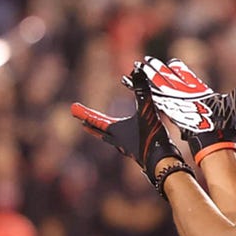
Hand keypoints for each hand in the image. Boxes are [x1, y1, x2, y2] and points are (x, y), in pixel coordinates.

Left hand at [70, 66, 187, 189]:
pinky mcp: (137, 152)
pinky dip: (118, 138)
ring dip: (102, 132)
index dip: (84, 113)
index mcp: (116, 131)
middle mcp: (119, 140)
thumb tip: (137, 70)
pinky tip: (124, 139)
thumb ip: (142, 90)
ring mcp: (127, 147)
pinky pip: (122, 143)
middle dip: (90, 124)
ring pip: (110, 138)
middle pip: (99, 131)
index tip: (73, 108)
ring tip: (98, 130)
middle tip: (80, 121)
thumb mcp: (147, 110)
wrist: (163, 165)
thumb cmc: (152, 138)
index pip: (96, 120)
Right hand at [140, 56, 235, 160]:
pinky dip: (145, 89)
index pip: (188, 78)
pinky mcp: (170, 109)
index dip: (180, 69)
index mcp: (201, 92)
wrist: (218, 138)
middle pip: (170, 79)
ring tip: (138, 66)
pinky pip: (156, 97)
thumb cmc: (229, 121)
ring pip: (161, 85)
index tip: (172, 62)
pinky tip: (134, 83)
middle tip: (147, 60)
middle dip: (159, 70)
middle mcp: (187, 96)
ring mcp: (178, 102)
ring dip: (149, 75)